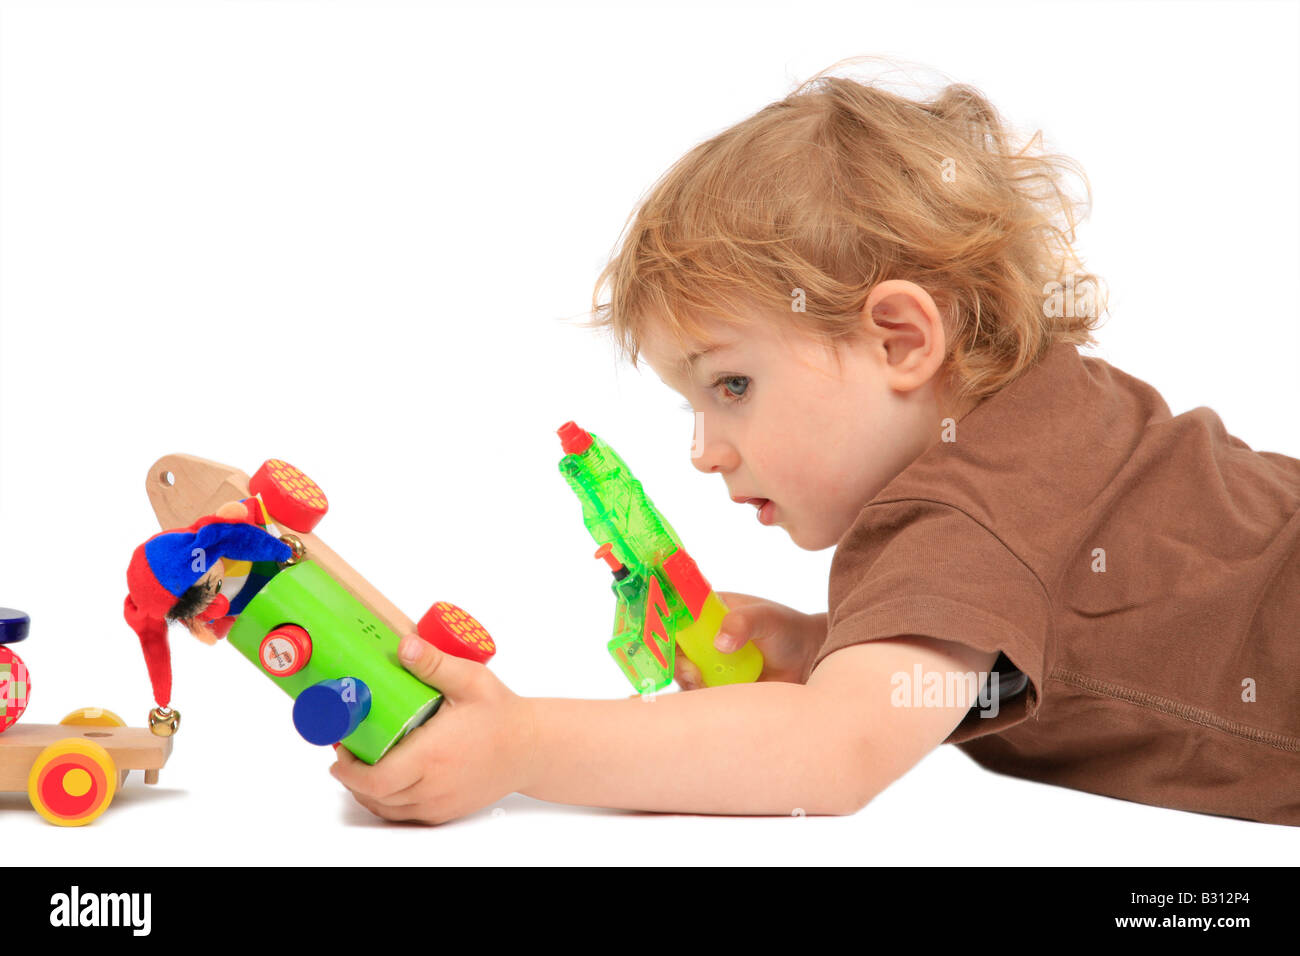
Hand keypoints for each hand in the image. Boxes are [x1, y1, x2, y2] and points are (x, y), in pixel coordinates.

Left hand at [329, 634, 536, 824]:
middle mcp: (434, 785)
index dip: (349, 771)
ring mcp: (441, 802)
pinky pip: (407, 814)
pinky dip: (389, 801)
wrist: (532, 746)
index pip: (377, 779)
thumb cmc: (502, 715)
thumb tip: (404, 645)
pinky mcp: (448, 809)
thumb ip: (434, 663)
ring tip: (361, 765)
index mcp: (433, 755)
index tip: (339, 751)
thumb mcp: (470, 680)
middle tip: (347, 751)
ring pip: (389, 808)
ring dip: (368, 791)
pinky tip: (387, 781)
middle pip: (376, 796)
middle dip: (352, 776)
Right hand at [674, 592, 825, 689]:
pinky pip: (699, 696)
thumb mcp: (767, 619)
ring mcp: (707, 664)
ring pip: (683, 676)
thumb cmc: (788, 630)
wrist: (810, 661)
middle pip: (673, 651)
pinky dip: (702, 701)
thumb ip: (744, 623)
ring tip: (708, 686)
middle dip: (678, 664)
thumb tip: (720, 642)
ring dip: (690, 684)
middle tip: (695, 675)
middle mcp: (702, 637)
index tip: (672, 645)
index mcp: (708, 611)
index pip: (675, 617)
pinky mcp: (716, 688)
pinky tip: (718, 699)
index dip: (665, 629)